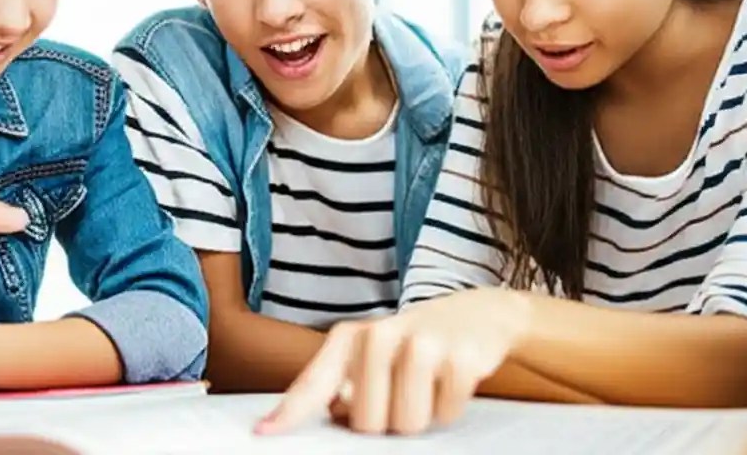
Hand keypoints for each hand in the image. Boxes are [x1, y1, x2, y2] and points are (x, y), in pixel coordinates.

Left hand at [260, 288, 529, 435]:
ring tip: (428, 386)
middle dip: (386, 421)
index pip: (314, 382)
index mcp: (352, 338)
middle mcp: (381, 336)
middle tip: (402, 394)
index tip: (265, 432)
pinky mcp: (459, 358)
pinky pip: (445, 413)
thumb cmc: (416, 341)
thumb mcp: (373, 353)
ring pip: (406, 424)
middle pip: (366, 422)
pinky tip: (451, 381)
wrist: (480, 313)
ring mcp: (422, 345)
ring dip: (421, 416)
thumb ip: (341, 384)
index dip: (290, 412)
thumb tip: (319, 416)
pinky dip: (450, 408)